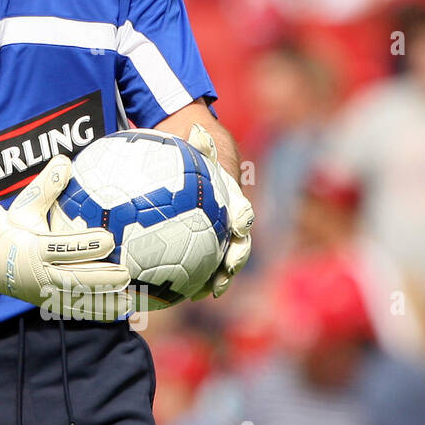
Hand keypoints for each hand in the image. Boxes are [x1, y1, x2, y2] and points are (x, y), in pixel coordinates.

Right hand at [0, 155, 126, 314]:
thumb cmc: (12, 229)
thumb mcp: (23, 207)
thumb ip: (45, 186)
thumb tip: (65, 161)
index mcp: (32, 250)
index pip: (62, 248)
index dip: (86, 246)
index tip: (109, 239)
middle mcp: (38, 275)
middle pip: (73, 279)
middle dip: (100, 278)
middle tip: (125, 273)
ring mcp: (45, 294)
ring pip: (78, 300)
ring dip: (104, 302)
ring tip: (130, 298)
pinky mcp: (50, 304)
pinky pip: (77, 310)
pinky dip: (99, 312)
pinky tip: (123, 309)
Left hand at [186, 123, 253, 298]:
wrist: (205, 158)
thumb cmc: (201, 151)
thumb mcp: (201, 144)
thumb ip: (201, 142)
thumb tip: (195, 130)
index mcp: (233, 198)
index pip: (242, 209)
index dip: (242, 218)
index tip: (239, 225)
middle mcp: (233, 219)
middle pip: (239, 242)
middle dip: (235, 259)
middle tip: (225, 271)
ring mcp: (223, 233)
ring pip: (225, 259)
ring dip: (219, 277)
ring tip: (207, 292)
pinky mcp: (210, 243)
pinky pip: (206, 263)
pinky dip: (199, 278)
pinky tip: (182, 294)